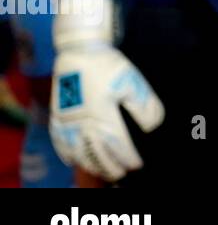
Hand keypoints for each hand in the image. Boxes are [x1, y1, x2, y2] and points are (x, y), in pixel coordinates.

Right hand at [49, 0, 163, 182]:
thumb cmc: (108, 66)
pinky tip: (74, 160)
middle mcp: (82, 123)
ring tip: (102, 172)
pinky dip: (68, 154)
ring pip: (77, 152)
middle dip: (110, 166)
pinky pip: (59, 142)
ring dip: (90, 165)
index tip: (137, 165)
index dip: (127, 158)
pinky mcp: (57, 115)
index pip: (116, 146)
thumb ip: (145, 106)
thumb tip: (153, 127)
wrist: (79, 50)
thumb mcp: (133, 82)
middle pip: (96, 154)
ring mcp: (66, 121)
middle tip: (121, 173)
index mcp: (102, 115)